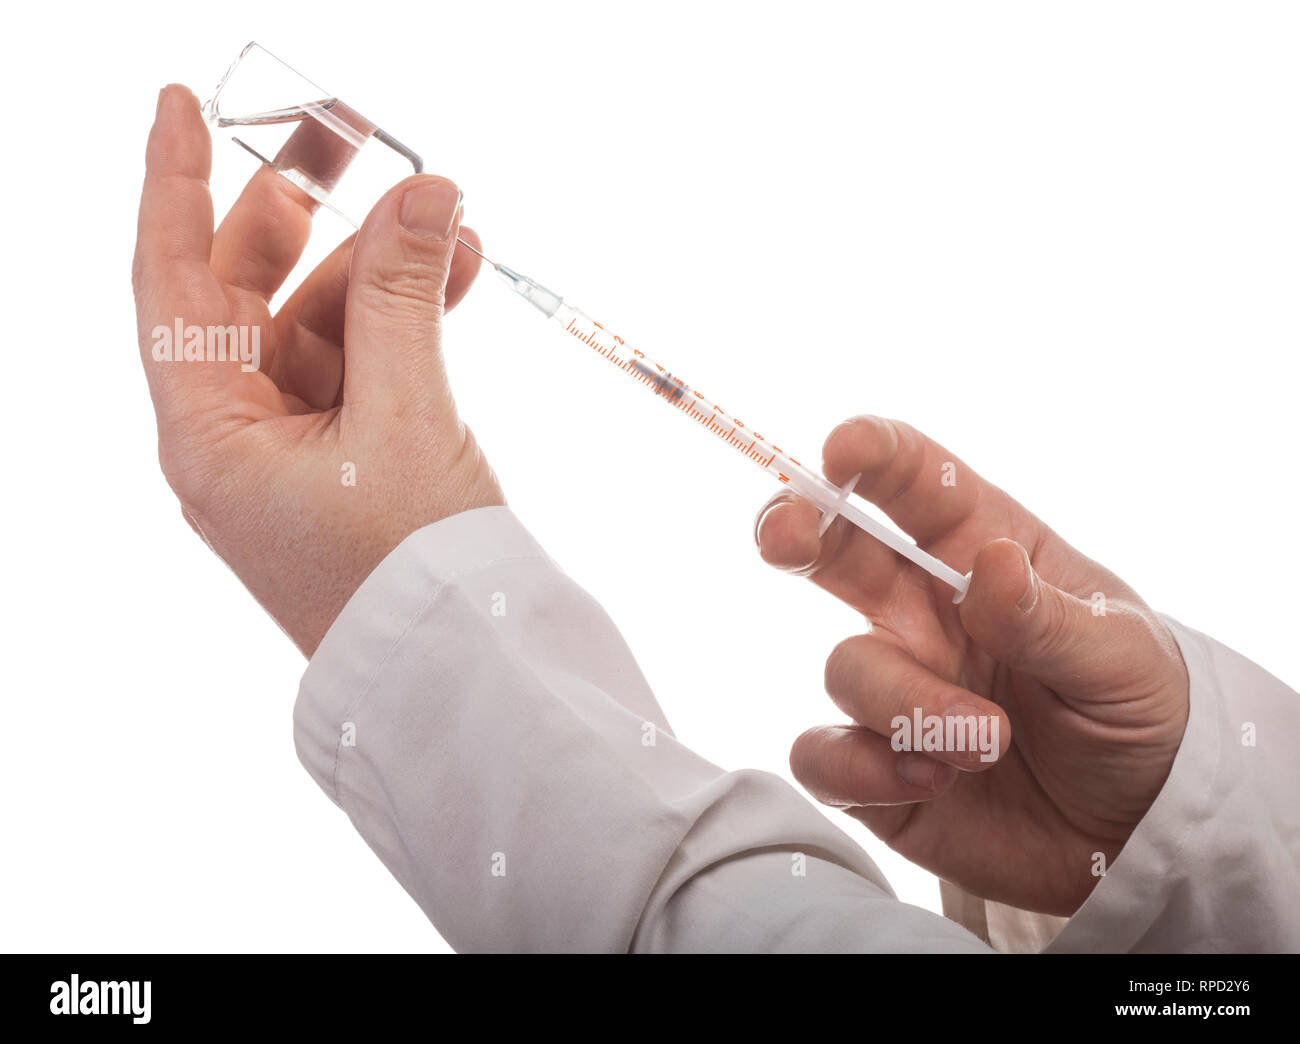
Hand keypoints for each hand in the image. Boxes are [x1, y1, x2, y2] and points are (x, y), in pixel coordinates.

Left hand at [133, 86, 502, 655]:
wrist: (461, 671)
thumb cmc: (409, 571)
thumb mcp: (406, 418)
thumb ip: (405, 296)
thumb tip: (425, 193)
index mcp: (208, 434)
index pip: (168, 282)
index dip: (171, 183)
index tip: (181, 103)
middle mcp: (236, 436)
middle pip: (244, 292)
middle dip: (296, 212)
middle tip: (343, 138)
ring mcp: (294, 448)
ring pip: (320, 323)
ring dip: (380, 268)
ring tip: (447, 221)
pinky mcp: (348, 459)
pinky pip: (365, 362)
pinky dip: (405, 318)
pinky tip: (454, 274)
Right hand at [755, 416, 1188, 914]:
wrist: (1130, 832)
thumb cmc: (1134, 715)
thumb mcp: (1125, 660)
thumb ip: (1050, 620)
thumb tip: (992, 567)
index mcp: (982, 552)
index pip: (915, 481)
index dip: (871, 453)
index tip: (843, 452)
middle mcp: (921, 609)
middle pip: (831, 547)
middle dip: (793, 528)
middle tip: (784, 539)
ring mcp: (893, 683)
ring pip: (847, 669)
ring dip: (908, 706)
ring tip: (989, 742)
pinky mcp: (871, 763)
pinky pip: (822, 756)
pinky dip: (863, 770)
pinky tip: (928, 782)